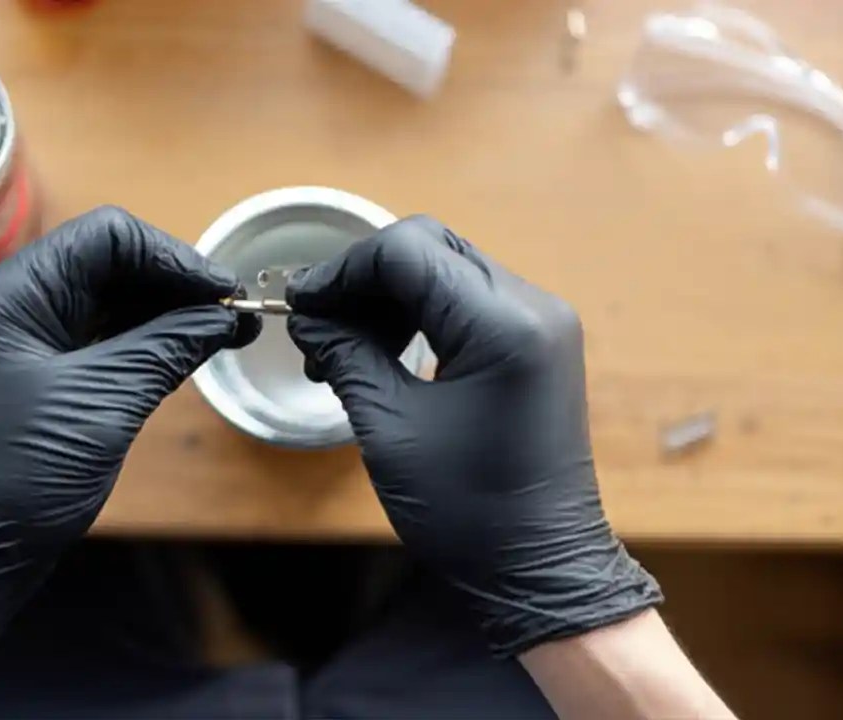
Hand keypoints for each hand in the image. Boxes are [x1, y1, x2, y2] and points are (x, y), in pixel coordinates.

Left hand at [0, 206, 254, 710]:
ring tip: (226, 329)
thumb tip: (227, 314)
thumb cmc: (18, 476)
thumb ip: (166, 347)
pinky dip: (150, 338)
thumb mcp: (104, 403)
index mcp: (11, 295)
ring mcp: (30, 340)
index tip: (221, 290)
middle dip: (174, 281)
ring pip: (112, 298)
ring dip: (168, 310)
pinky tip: (192, 349)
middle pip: (110, 262)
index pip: (105, 237)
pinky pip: (106, 336)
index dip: (170, 256)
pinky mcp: (47, 373)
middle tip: (233, 310)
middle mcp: (17, 304)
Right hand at [286, 216, 660, 657]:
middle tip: (318, 327)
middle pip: (430, 249)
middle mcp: (534, 307)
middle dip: (364, 280)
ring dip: (388, 298)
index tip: (300, 306)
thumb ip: (347, 356)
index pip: (408, 252)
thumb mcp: (390, 428)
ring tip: (341, 350)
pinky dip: (419, 315)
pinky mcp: (537, 343)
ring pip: (446, 269)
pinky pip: (467, 301)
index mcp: (504, 327)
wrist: (540, 568)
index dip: (344, 271)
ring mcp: (542, 323)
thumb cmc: (467, 511)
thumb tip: (307, 315)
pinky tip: (381, 352)